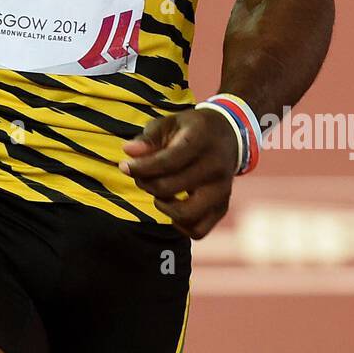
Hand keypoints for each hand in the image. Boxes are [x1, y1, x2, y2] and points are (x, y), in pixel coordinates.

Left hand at [120, 107, 238, 238]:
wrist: (228, 135)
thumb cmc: (191, 129)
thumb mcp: (170, 123)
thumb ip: (149, 137)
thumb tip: (128, 151)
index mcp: (200, 142)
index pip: (167, 162)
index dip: (140, 167)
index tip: (125, 166)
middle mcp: (215, 168)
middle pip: (169, 188)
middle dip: (146, 184)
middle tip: (141, 176)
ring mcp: (222, 190)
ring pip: (186, 215)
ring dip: (164, 207)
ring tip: (160, 192)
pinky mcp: (222, 207)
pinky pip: (198, 230)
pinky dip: (181, 224)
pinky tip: (174, 206)